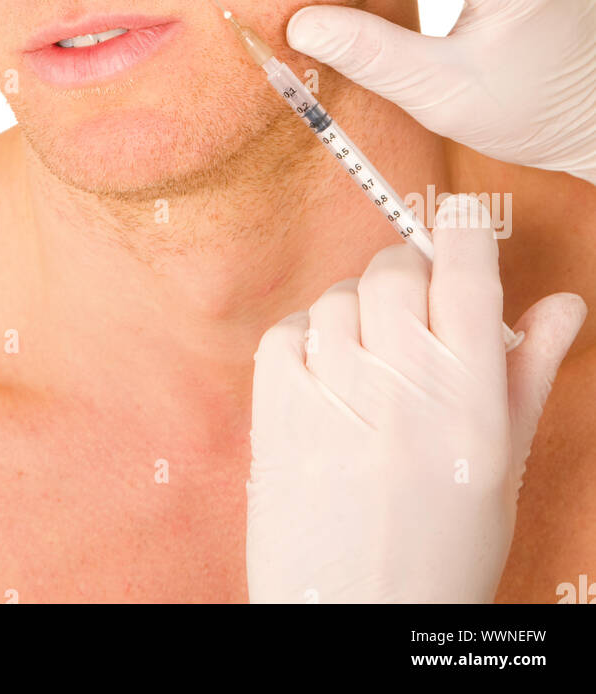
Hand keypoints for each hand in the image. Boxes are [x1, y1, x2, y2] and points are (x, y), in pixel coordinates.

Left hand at [245, 195, 586, 603]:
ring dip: (357, 312)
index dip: (466, 231)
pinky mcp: (276, 403)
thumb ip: (528, 374)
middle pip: (398, 269)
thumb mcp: (502, 467)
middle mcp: (401, 383)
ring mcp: (332, 388)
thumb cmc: (440, 549)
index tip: (463, 219)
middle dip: (410, 279)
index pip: (467, 271)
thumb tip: (562, 304)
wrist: (355, 618)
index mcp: (470, 398)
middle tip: (416, 321)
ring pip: (339, 294)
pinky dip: (308, 341)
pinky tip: (329, 385)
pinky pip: (290, 328)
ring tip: (372, 370)